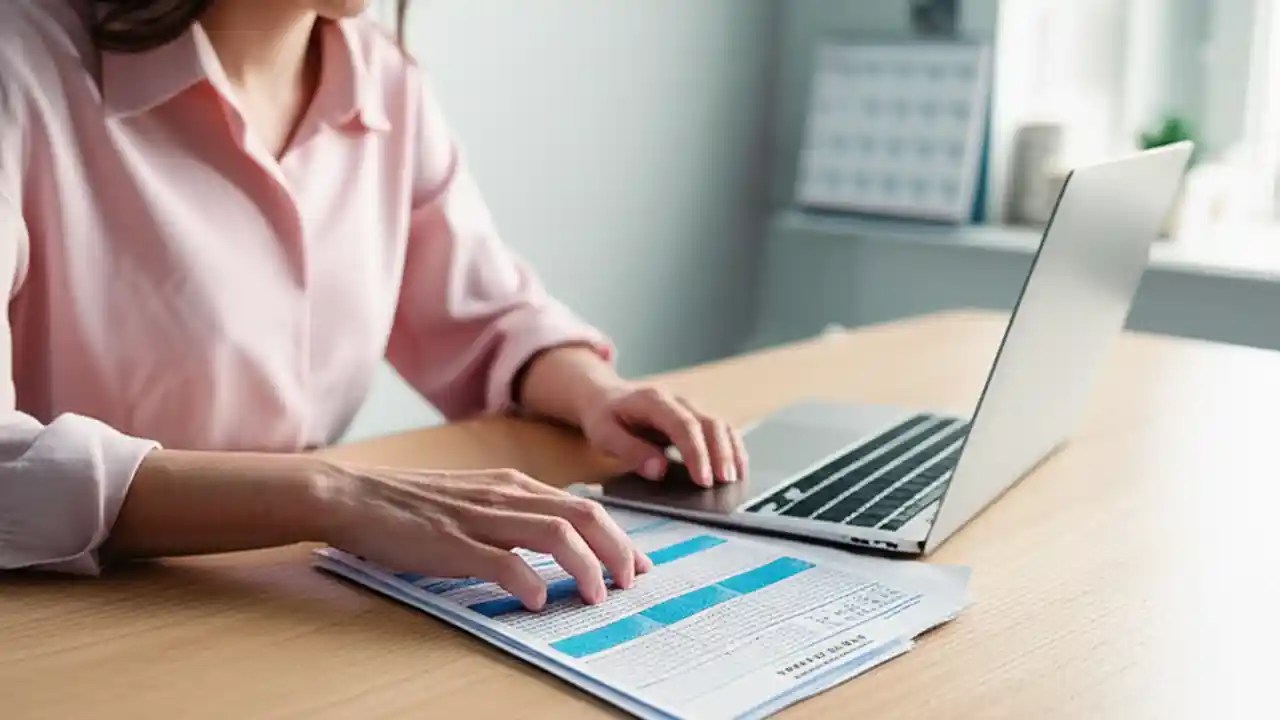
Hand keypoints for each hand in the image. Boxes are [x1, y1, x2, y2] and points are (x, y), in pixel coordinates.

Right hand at [317, 463, 652, 609]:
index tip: (638, 565)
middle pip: (585, 515)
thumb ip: (514, 514)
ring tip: (597, 596)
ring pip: (556, 534)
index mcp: (514, 485)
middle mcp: (506, 495)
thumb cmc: (411, 504)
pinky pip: (502, 562)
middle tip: (631, 583)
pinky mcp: (452, 543)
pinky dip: (528, 582)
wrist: (353, 495)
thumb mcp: (475, 498)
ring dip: (586, 566)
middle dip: (618, 550)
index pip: (585, 506)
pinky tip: (537, 601)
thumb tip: (558, 542)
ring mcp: (481, 518)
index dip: (620, 536)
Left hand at [579, 384, 747, 487]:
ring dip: (731, 452)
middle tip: (725, 483)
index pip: (683, 425)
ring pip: (721, 425)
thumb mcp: (604, 434)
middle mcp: (678, 400)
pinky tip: (737, 471)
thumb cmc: (604, 417)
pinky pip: (721, 431)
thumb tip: (659, 470)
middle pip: (710, 423)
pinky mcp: (697, 417)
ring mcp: (691, 407)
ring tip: (736, 480)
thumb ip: (630, 451)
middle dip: (721, 454)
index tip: (703, 481)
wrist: (605, 396)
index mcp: (653, 400)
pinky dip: (732, 450)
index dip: (696, 453)